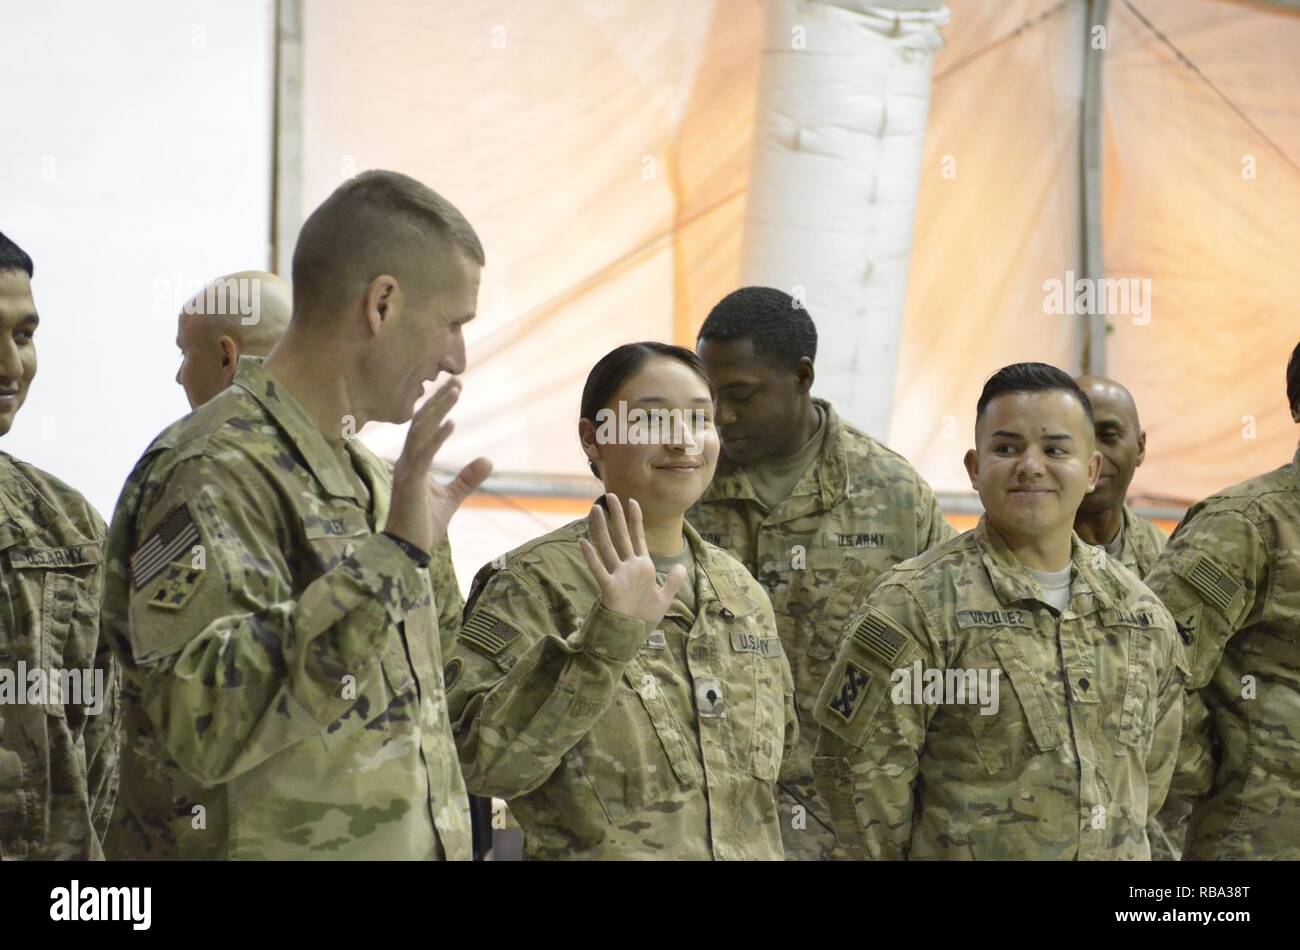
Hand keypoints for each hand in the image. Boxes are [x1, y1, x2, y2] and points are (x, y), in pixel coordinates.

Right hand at [386, 377, 492, 553]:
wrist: (406, 553)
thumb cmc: (422, 526)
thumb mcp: (451, 498)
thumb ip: (467, 479)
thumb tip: (488, 460)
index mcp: (415, 463)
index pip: (425, 428)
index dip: (439, 407)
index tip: (455, 389)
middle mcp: (407, 462)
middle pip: (421, 422)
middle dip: (438, 401)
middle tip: (457, 380)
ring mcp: (406, 471)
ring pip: (420, 431)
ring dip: (437, 410)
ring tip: (454, 391)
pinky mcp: (409, 483)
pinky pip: (422, 455)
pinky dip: (435, 438)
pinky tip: (450, 424)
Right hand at [578, 493, 684, 623]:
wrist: (633, 635)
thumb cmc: (644, 617)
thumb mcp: (665, 598)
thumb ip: (673, 582)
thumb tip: (681, 567)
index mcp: (642, 567)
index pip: (638, 537)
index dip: (636, 519)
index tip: (633, 501)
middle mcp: (628, 567)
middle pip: (621, 536)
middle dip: (617, 516)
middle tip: (611, 496)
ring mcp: (617, 575)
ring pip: (607, 547)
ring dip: (601, 529)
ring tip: (595, 510)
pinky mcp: (609, 587)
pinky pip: (599, 569)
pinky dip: (591, 557)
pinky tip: (583, 542)